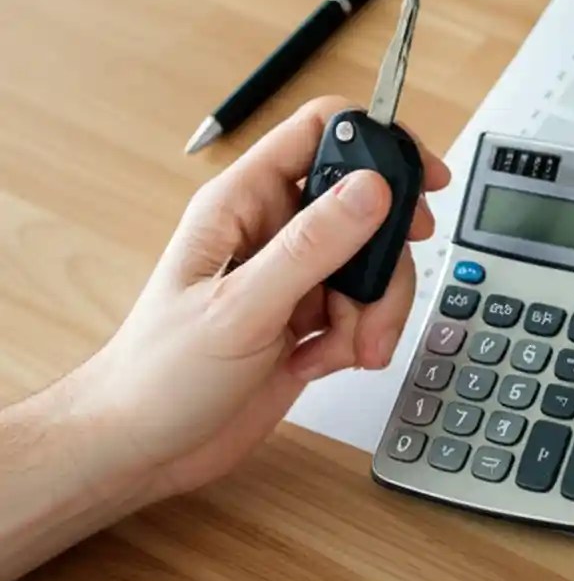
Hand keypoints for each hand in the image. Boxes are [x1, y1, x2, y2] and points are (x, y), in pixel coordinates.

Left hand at [87, 96, 449, 500]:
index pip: (321, 132)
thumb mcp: (241, 308)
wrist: (143, 447)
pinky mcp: (308, 318)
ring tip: (346, 349)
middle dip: (387, 258)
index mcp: (243, 202)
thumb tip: (373, 188)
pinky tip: (320, 364)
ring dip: (374, 311)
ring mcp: (292, 275)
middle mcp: (272, 230)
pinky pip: (363, 310)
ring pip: (372, 266)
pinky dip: (359, 338)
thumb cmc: (159, 374)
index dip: (378, 141)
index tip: (422, 177)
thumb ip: (311, 246)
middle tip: (386, 292)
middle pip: (365, 209)